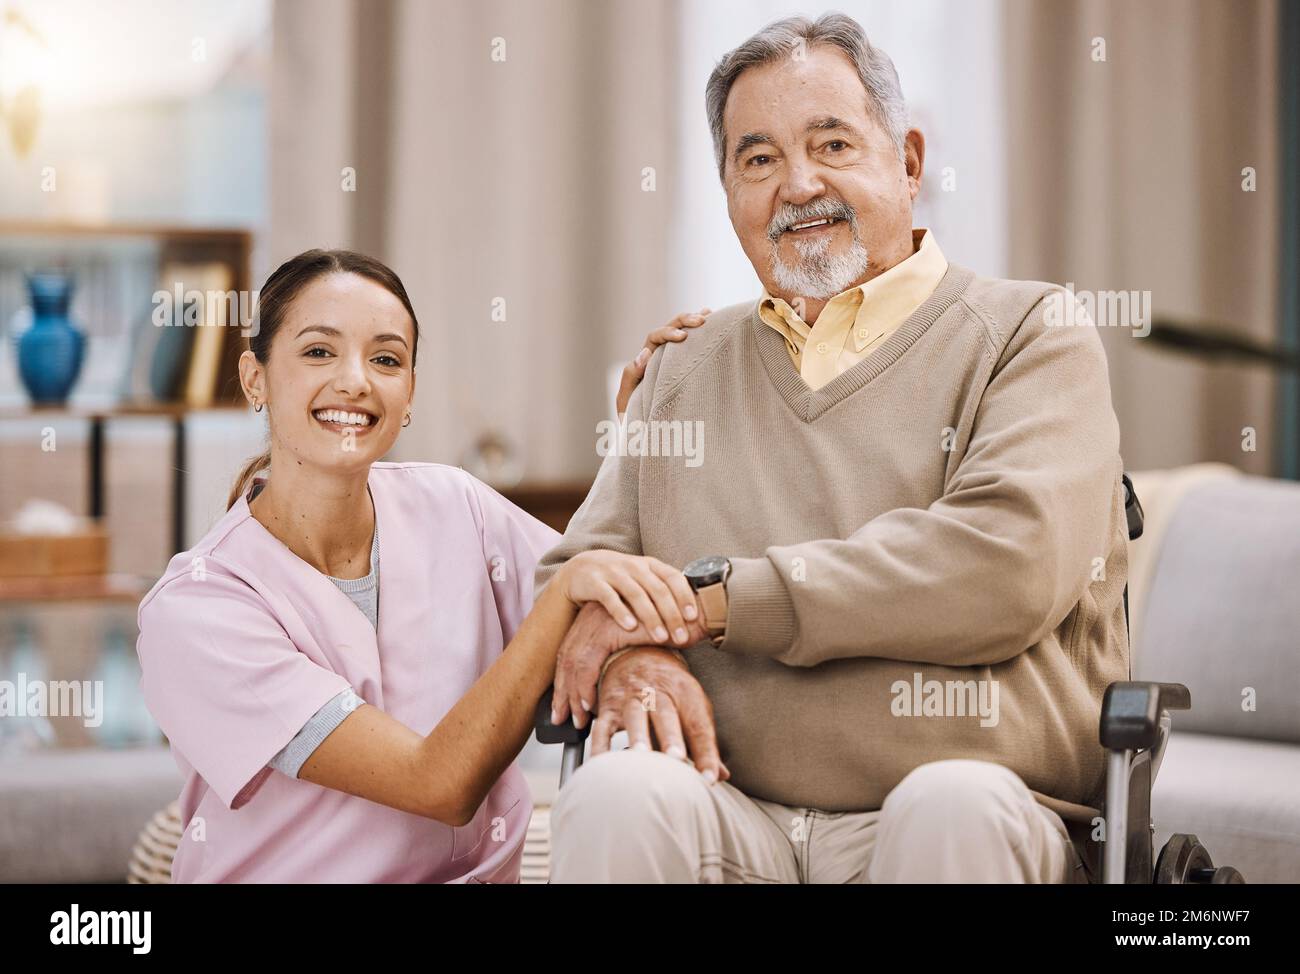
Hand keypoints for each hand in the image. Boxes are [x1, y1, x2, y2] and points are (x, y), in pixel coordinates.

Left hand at [552, 601, 708, 728]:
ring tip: (577, 719)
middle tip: (560, 718)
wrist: (693, 612)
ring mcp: (598, 620)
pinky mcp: (608, 629)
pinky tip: (591, 705)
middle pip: (567, 658)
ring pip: (573, 663)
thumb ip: (621, 656)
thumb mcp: (639, 642)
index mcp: (596, 617)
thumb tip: (612, 686)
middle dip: (563, 692)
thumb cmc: (672, 629)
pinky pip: (587, 663)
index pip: (572, 653)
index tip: (563, 705)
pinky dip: (586, 687)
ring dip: (573, 695)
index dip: (565, 681)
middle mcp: (591, 616)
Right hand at [553, 549, 699, 636]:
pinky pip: (609, 597)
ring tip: (661, 638)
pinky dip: (621, 612)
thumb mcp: (642, 578)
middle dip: (672, 615)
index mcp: (649, 564)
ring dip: (651, 617)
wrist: (580, 569)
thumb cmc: (620, 579)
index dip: (684, 596)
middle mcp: (634, 566)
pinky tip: (630, 627)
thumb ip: (663, 589)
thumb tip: (693, 613)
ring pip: (636, 594)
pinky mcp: (594, 582)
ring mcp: (613, 572)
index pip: (673, 577)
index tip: (693, 617)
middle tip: (681, 637)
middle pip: (658, 590)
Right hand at [590, 646, 728, 783]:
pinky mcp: (609, 706)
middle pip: (666, 715)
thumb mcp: (692, 706)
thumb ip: (704, 743)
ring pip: (635, 716)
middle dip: (671, 737)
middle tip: (676, 758)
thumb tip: (721, 775)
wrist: (638, 654)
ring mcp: (631, 698)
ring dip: (638, 736)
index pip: (699, 725)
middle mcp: (659, 692)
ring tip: (641, 755)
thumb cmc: (671, 689)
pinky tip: (601, 764)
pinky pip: (603, 726)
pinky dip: (600, 745)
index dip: (706, 752)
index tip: (709, 778)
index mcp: (686, 693)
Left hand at [615, 308, 711, 415]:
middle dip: (683, 322)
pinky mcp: (685, 364)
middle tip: (701, 321)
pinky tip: (714, 319)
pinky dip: (701, 329)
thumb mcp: (627, 399)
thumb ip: (631, 377)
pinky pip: (692, 342)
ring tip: (710, 314)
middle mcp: (658, 355)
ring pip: (681, 331)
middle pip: (669, 328)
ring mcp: (672, 358)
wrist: (645, 433)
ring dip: (693, 321)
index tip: (682, 338)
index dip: (667, 335)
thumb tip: (644, 353)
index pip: (654, 338)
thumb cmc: (636, 417)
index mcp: (645, 361)